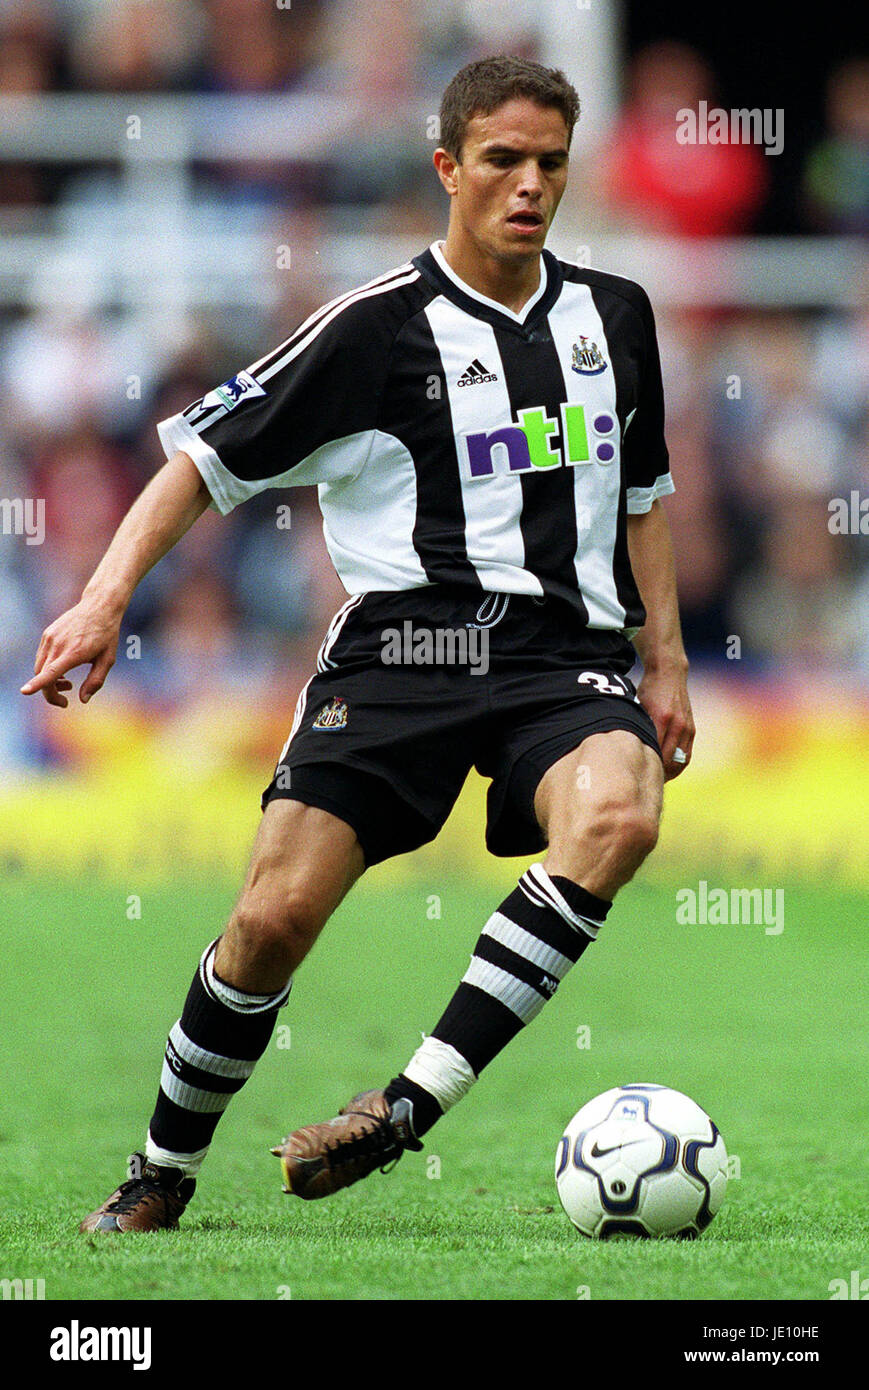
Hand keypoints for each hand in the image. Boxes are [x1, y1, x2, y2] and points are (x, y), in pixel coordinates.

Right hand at [21, 596, 121, 707]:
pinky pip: (41, 657)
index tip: (25, 691)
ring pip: (39, 667)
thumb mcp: (108, 660)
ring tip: (67, 682)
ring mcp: (50, 638)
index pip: (50, 672)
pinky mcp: (47, 634)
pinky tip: (61, 668)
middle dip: (50, 692)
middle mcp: (58, 645)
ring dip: (49, 680)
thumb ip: (95, 681)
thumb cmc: (106, 635)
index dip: (37, 684)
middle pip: (42, 676)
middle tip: (66, 698)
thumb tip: (83, 699)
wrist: (99, 606)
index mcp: (74, 653)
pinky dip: (47, 668)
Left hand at [635, 660, 694, 780]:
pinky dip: (678, 765)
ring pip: (680, 761)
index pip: (655, 753)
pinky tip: (668, 769)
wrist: (669, 673)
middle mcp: (677, 724)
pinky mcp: (691, 728)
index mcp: (661, 719)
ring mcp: (686, 727)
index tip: (639, 776)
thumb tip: (629, 750)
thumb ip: (637, 728)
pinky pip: (687, 754)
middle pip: (669, 760)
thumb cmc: (648, 691)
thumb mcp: (638, 707)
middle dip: (658, 774)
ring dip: (670, 772)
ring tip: (657, 779)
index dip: (649, 768)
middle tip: (646, 782)